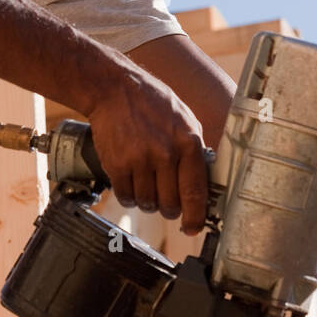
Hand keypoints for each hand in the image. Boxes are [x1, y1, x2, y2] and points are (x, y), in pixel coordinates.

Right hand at [87, 66, 209, 234]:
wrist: (114, 89)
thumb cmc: (152, 103)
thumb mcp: (184, 120)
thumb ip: (193, 150)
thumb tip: (202, 185)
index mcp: (188, 142)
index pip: (195, 192)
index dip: (195, 216)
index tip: (193, 227)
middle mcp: (165, 153)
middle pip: (170, 204)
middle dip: (169, 209)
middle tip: (166, 202)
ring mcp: (139, 160)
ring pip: (147, 203)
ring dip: (147, 201)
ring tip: (146, 185)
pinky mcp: (116, 165)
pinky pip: (126, 197)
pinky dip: (129, 196)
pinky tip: (131, 183)